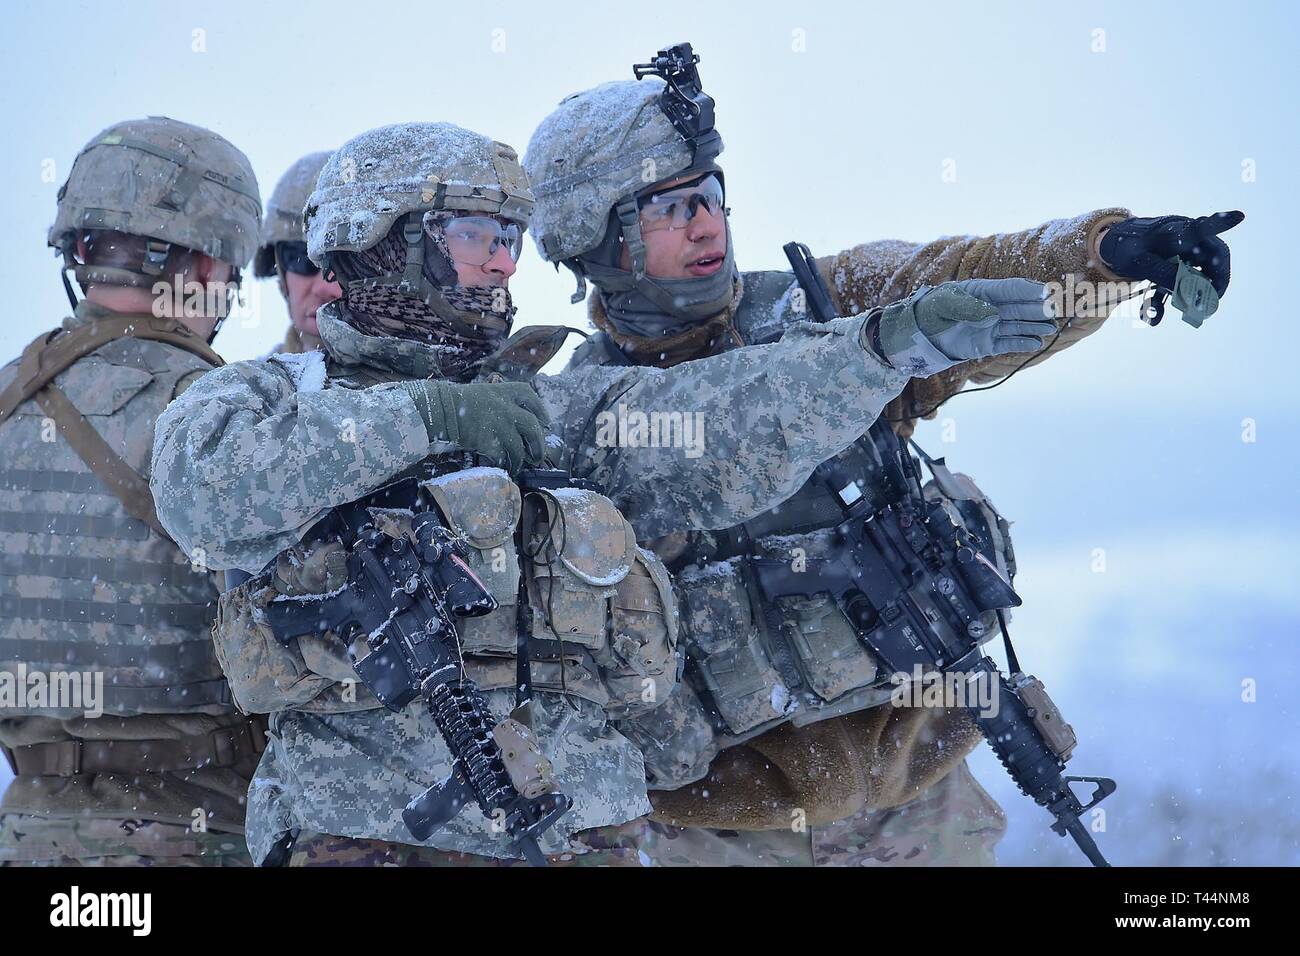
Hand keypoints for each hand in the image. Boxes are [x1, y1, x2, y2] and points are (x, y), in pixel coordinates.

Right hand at [401, 380, 548, 472]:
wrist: (439, 410)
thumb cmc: (456, 402)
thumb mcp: (482, 393)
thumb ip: (499, 401)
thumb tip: (513, 418)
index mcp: (503, 392)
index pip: (530, 396)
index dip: (541, 410)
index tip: (545, 422)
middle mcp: (505, 407)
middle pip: (532, 426)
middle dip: (539, 443)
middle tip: (537, 455)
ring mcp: (498, 424)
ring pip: (519, 447)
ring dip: (521, 459)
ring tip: (519, 465)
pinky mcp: (488, 441)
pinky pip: (501, 456)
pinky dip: (503, 464)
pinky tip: (502, 467)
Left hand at [873, 278, 1056, 375]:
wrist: (918, 334)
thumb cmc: (931, 310)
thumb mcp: (945, 304)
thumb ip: (968, 307)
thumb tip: (992, 314)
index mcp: (984, 291)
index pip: (1012, 288)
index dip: (1029, 290)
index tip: (1046, 292)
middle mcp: (992, 308)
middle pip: (1021, 306)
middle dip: (1038, 308)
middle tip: (1055, 310)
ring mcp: (991, 326)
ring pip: (1018, 325)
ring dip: (1034, 326)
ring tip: (1050, 328)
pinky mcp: (986, 344)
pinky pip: (1008, 343)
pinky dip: (1022, 343)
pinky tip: (1035, 343)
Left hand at [1099, 210, 1243, 295]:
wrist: (1117, 242)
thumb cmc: (1127, 246)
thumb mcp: (1137, 261)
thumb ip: (1162, 273)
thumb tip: (1188, 290)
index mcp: (1174, 231)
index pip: (1200, 227)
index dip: (1220, 222)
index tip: (1239, 216)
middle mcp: (1187, 238)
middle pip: (1215, 256)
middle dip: (1216, 280)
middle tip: (1210, 301)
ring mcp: (1187, 249)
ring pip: (1206, 269)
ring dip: (1200, 290)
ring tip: (1190, 307)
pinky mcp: (1182, 261)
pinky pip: (1190, 280)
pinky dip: (1178, 296)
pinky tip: (1156, 312)